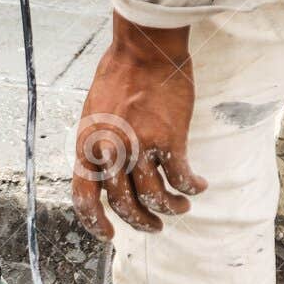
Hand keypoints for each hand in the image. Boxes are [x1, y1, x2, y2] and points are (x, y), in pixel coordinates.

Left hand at [72, 15, 205, 240]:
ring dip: (171, 209)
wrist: (144, 48)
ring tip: (181, 207)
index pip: (84, 198)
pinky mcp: (168, 140)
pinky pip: (181, 178)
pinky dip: (191, 187)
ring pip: (155, 198)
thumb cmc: (120, 75)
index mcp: (87, 146)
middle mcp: (110, 152)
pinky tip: (198, 185)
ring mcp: (139, 148)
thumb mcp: (94, 114)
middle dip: (142, 222)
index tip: (110, 235)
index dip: (96, 223)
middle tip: (155, 226)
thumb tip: (106, 173)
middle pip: (125, 204)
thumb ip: (98, 145)